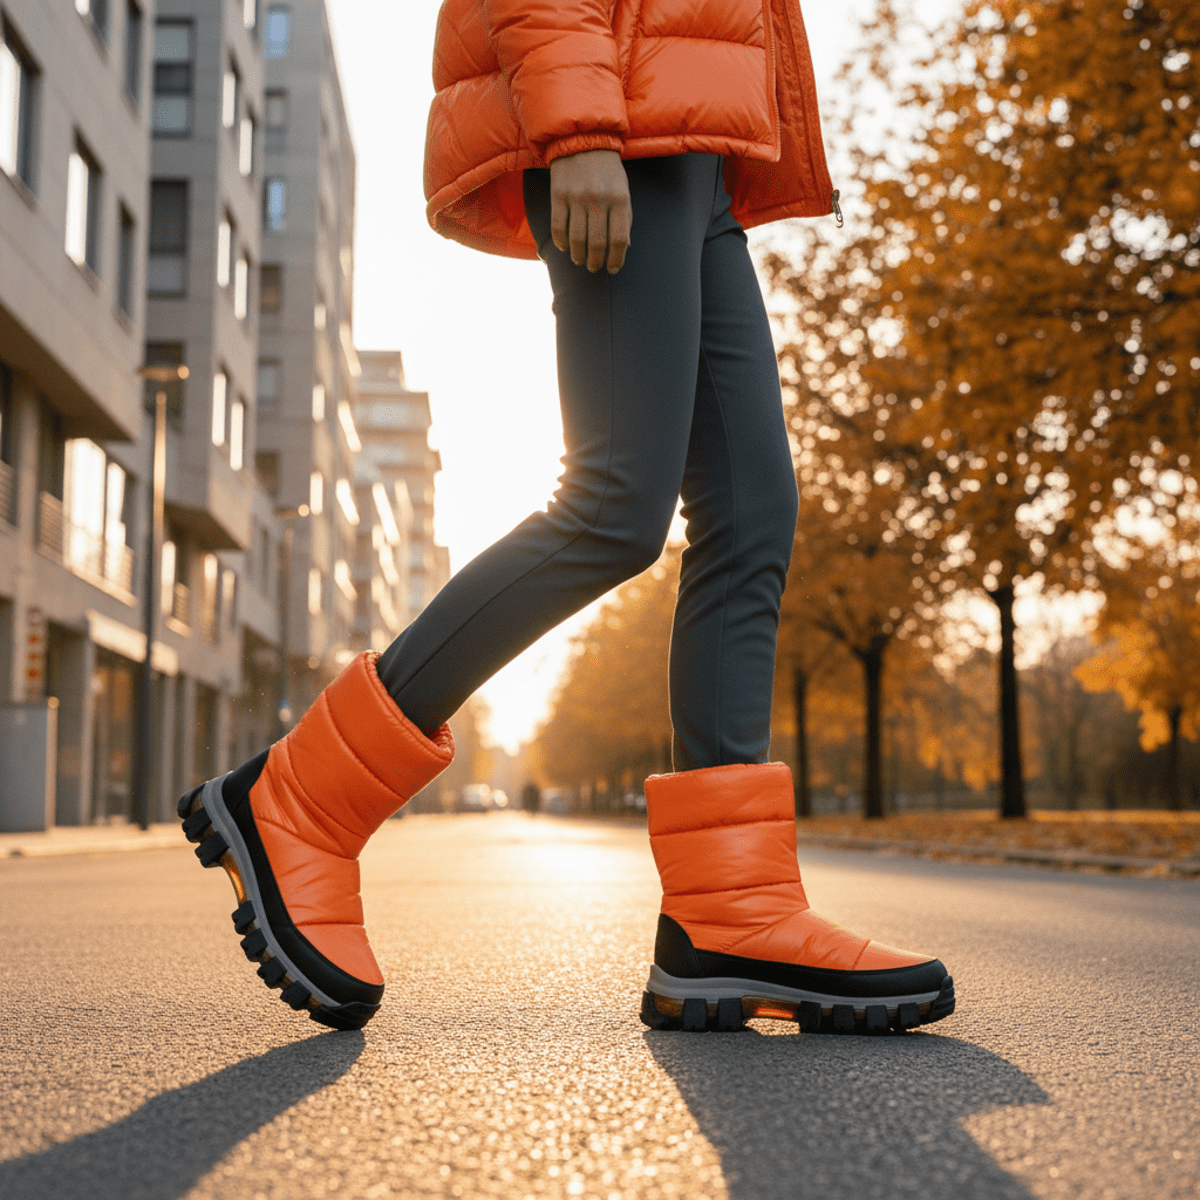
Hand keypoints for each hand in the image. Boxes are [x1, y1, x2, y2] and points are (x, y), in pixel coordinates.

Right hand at [549, 149, 631, 273]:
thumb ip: (624, 218)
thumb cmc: (607, 170)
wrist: (583, 139)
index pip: (619, 239)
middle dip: (596, 262)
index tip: (613, 268)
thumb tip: (623, 247)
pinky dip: (561, 241)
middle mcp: (598, 199)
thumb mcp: (623, 190)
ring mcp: (576, 197)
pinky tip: (564, 247)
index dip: (616, 259)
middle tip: (594, 267)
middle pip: (597, 243)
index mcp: (619, 198)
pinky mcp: (558, 195)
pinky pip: (558, 226)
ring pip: (576, 239)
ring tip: (580, 260)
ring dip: (578, 255)